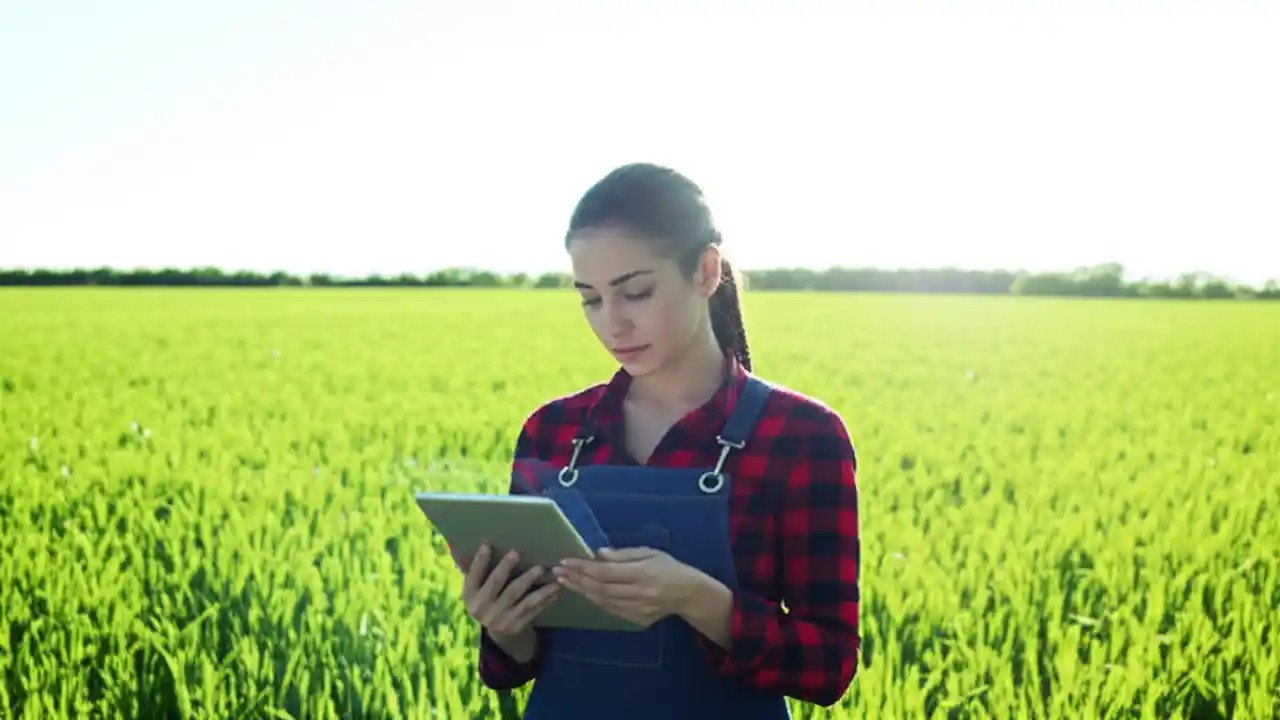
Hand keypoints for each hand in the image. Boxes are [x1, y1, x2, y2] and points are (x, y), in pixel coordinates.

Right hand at [460, 543, 562, 637]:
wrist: (499, 633)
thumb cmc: (489, 599)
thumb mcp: (478, 589)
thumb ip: (477, 570)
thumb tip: (474, 544)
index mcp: (470, 596)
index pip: (473, 575)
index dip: (479, 560)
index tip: (487, 544)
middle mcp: (482, 608)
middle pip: (496, 584)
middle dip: (506, 568)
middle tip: (516, 552)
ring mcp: (500, 618)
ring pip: (516, 596)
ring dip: (530, 582)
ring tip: (541, 569)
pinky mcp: (517, 625)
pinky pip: (532, 609)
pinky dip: (544, 598)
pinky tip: (554, 588)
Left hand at [552, 546, 699, 627]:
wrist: (688, 594)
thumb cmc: (669, 567)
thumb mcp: (649, 552)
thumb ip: (623, 554)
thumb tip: (598, 554)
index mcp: (643, 573)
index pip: (606, 571)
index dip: (583, 567)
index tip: (565, 561)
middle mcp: (639, 593)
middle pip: (600, 588)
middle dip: (576, 579)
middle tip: (557, 572)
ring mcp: (638, 609)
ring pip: (602, 601)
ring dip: (581, 591)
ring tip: (564, 581)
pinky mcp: (637, 620)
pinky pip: (610, 610)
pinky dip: (595, 600)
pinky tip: (583, 592)